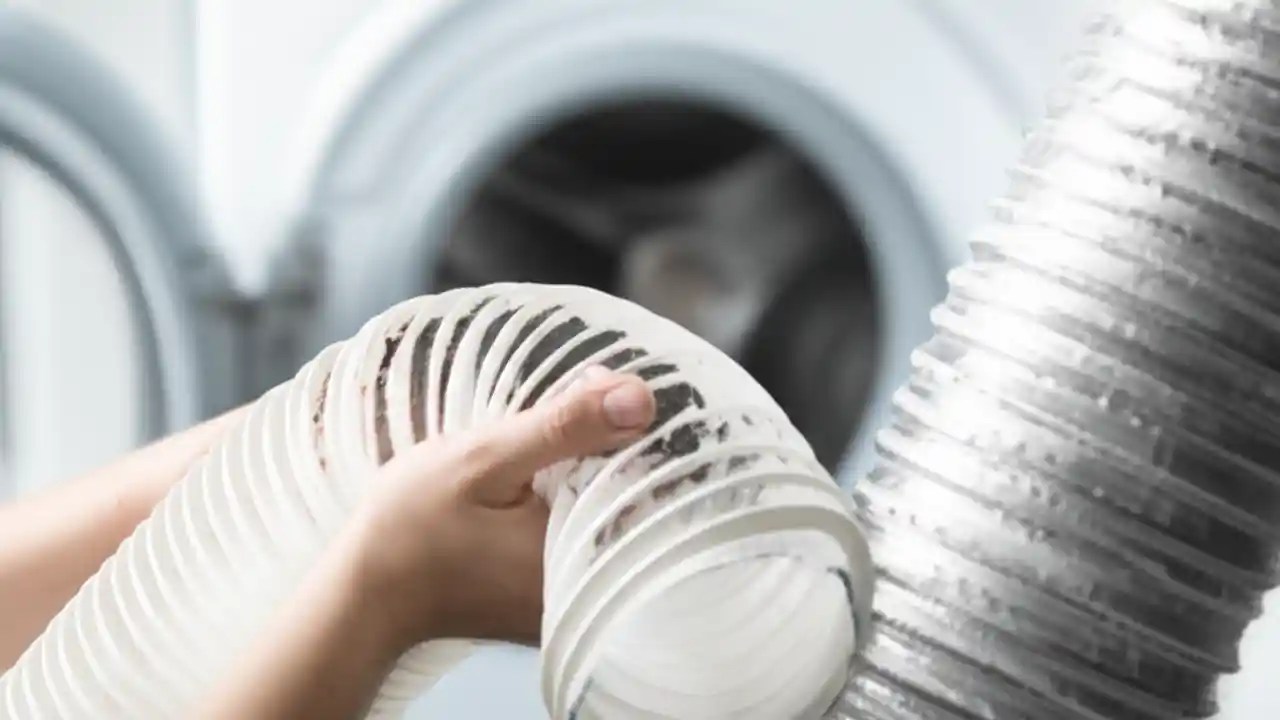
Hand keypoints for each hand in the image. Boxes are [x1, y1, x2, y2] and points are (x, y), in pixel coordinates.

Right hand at [345, 366, 656, 650]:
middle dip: (618, 446)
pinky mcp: (549, 598)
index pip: (655, 484)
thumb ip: (566, 427)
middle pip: (635, 500)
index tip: (621, 390)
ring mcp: (570, 598)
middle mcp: (589, 585)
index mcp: (585, 554)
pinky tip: (545, 473)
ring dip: (594, 470)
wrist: (361, 595)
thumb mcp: (486, 459)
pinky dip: (571, 500)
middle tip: (588, 396)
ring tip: (563, 428)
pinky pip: (580, 537)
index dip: (642, 429)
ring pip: (607, 517)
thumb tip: (641, 397)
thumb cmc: (410, 528)